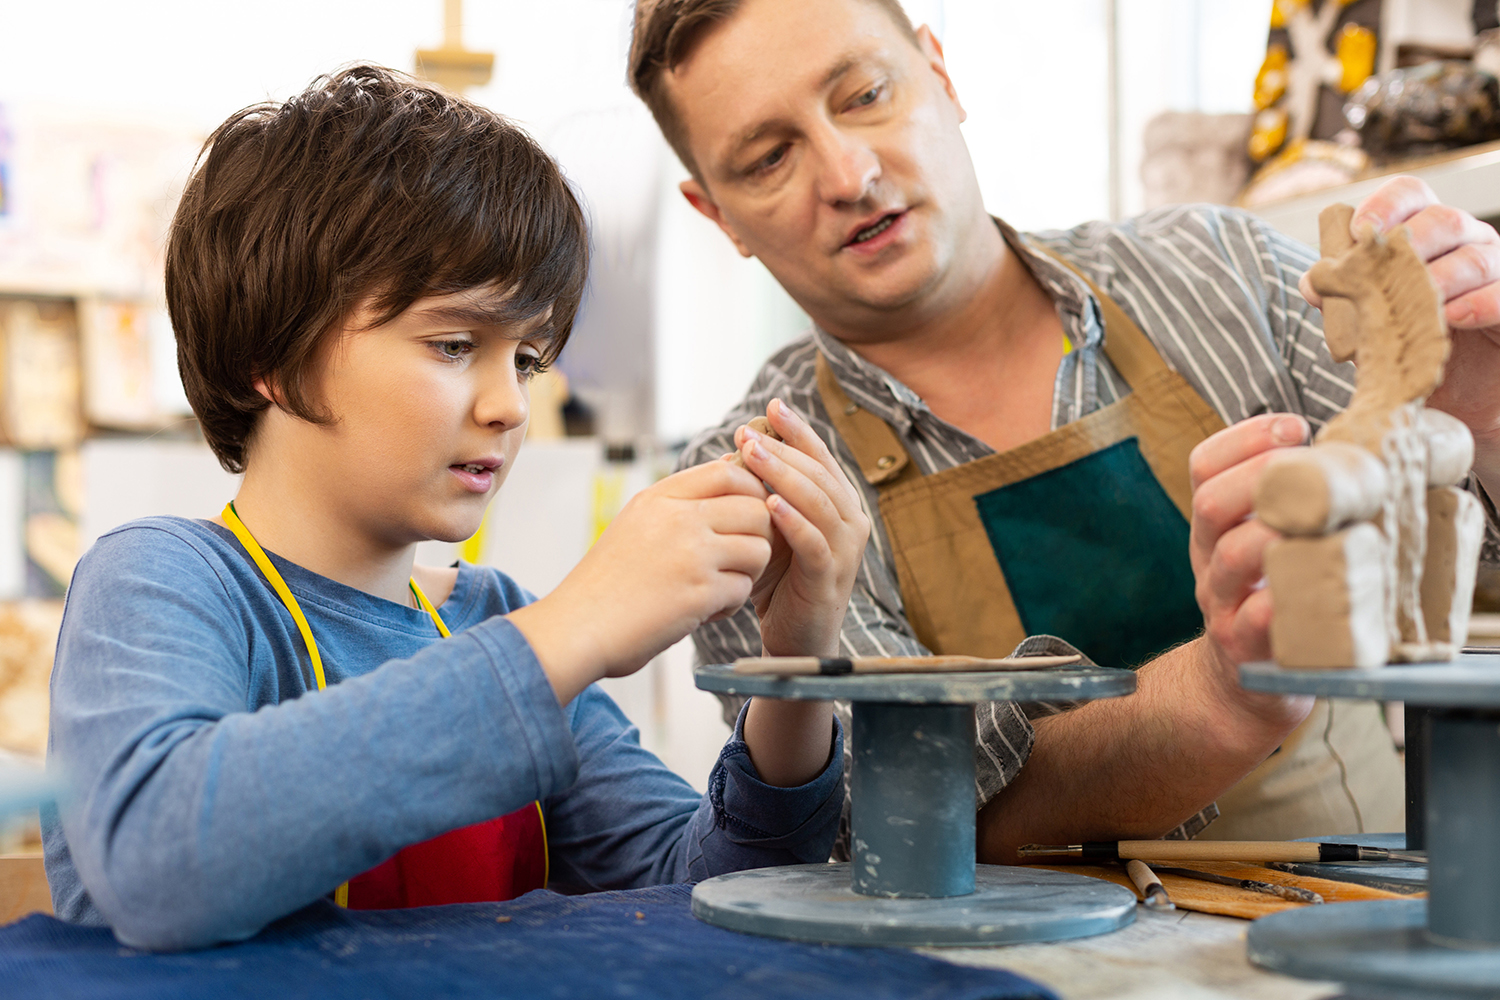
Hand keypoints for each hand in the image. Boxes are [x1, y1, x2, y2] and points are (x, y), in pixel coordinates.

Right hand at [508, 461, 772, 703]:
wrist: (577, 628)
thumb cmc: (610, 581)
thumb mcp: (637, 523)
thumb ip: (682, 499)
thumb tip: (734, 465)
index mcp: (659, 498)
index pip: (729, 471)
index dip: (751, 491)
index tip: (745, 517)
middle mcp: (678, 519)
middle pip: (756, 509)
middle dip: (758, 536)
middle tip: (739, 559)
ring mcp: (691, 555)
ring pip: (759, 549)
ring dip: (748, 572)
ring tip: (720, 586)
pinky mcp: (699, 593)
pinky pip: (744, 589)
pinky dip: (731, 604)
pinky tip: (705, 611)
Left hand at [731, 398, 869, 657]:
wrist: (794, 639)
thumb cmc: (781, 582)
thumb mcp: (773, 530)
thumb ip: (765, 494)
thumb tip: (737, 448)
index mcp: (841, 505)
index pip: (821, 458)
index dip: (798, 431)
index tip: (772, 405)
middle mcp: (851, 522)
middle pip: (819, 474)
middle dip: (784, 449)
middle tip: (748, 433)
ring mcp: (845, 551)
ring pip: (818, 502)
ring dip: (784, 476)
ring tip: (752, 456)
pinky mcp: (830, 578)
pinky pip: (815, 543)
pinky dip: (793, 521)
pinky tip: (770, 505)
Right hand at [1188, 412, 1308, 669]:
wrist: (1238, 687)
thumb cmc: (1269, 604)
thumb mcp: (1263, 547)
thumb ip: (1287, 507)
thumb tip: (1348, 455)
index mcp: (1216, 527)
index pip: (1205, 467)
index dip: (1242, 438)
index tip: (1293, 426)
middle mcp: (1210, 559)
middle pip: (1210, 503)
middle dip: (1258, 477)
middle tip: (1307, 473)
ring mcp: (1221, 604)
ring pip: (1229, 558)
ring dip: (1269, 534)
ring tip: (1306, 528)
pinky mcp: (1242, 648)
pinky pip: (1250, 622)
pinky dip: (1273, 605)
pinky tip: (1297, 593)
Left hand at [1297, 176, 1499, 458]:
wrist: (1451, 396)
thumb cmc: (1407, 345)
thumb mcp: (1369, 321)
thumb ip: (1344, 298)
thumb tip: (1311, 283)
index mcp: (1424, 234)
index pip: (1411, 196)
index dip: (1387, 205)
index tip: (1360, 228)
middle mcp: (1464, 243)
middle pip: (1445, 220)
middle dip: (1412, 240)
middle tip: (1383, 267)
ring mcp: (1495, 271)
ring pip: (1476, 257)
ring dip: (1441, 276)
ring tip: (1414, 300)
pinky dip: (1479, 303)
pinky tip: (1454, 317)